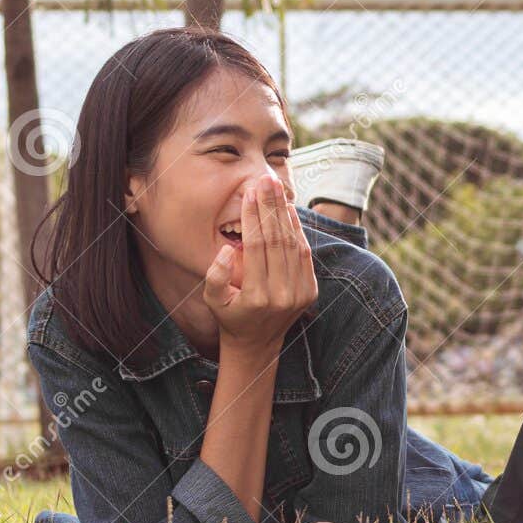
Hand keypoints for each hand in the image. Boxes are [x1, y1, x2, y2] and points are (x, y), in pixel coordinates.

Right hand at [204, 176, 318, 353]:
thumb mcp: (212, 300)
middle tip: (265, 180)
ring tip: (276, 188)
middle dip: (270, 207)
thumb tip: (228, 249)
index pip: (256, 247)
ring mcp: (300, 293)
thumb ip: (216, 276)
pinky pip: (304, 254)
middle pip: (276, 240)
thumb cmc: (230, 316)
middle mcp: (282, 295)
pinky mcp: (310, 291)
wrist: (257, 343)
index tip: (249, 193)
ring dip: (284, 214)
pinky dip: (297, 230)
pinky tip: (288, 210)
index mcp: (257, 297)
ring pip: (293, 244)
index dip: (253, 217)